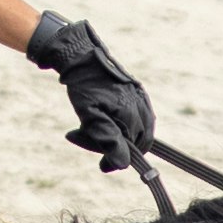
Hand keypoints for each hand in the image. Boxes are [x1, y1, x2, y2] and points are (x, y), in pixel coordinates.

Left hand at [24, 11, 158, 177]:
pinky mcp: (138, 91)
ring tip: (95, 130)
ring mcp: (141, 97)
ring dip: (121, 136)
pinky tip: (107, 120)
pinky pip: (140, 116)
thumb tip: (122, 164)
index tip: (102, 166)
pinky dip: (126, 125)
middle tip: (92, 141)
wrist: (82, 56)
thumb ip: (107, 139)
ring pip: (140, 129)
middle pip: (138, 140)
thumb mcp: (90, 115)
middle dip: (118, 147)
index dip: (117, 159)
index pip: (133, 148)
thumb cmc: (83, 86)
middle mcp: (141, 105)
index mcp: (131, 113)